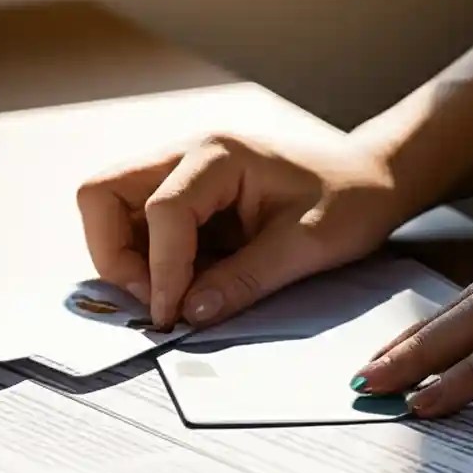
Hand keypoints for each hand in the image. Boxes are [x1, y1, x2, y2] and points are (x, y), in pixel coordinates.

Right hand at [76, 132, 411, 327]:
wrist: (370, 178)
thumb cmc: (348, 200)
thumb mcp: (307, 246)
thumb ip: (245, 279)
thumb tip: (188, 314)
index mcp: (219, 155)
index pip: (162, 211)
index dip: (161, 270)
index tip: (172, 318)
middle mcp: (186, 154)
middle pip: (102, 193)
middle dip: (113, 254)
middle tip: (153, 299)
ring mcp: (179, 171)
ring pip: (108, 208)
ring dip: (124, 257)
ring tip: (169, 295)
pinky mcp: (182, 194)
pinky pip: (136, 224)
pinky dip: (144, 259)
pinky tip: (184, 283)